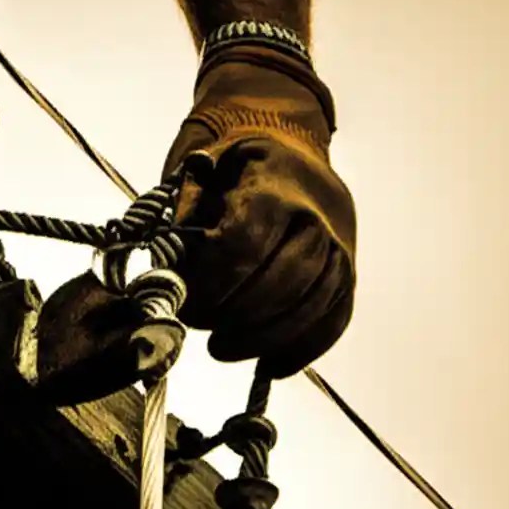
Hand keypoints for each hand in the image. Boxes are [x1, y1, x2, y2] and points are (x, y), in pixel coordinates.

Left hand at [163, 51, 356, 377]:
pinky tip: (270, 366)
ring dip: (264, 337)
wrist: (289, 141)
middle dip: (235, 315)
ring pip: (313, 303)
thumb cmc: (231, 163)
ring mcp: (341, 243)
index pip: (244, 245)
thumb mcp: (198, 172)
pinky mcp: (350, 269)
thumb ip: (182, 220)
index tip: (182, 300)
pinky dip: (303, 348)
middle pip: (283, 280)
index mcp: (273, 183)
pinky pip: (335, 317)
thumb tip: (159, 274)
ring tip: (222, 349)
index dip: (210, 283)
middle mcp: (317, 213)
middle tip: (199, 328)